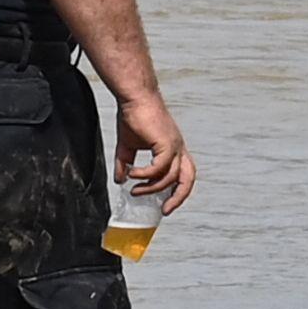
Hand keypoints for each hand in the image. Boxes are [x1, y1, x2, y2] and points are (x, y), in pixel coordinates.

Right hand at [115, 92, 195, 219]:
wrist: (135, 97)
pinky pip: (160, 167)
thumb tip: (119, 180)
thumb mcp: (127, 146)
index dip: (176, 190)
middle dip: (179, 197)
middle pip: (189, 178)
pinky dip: (146, 175)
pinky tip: (132, 174)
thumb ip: (124, 164)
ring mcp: (174, 145)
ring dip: (151, 187)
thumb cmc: (133, 116)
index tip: (163, 204)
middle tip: (165, 211)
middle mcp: (178, 148)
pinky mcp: (167, 143)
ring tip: (134, 190)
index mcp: (173, 149)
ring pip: (171, 176)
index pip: (183, 174)